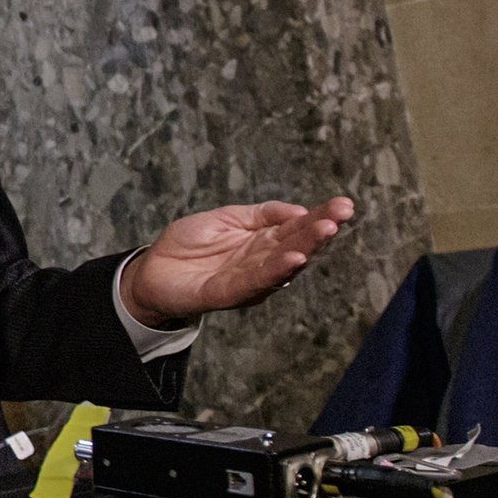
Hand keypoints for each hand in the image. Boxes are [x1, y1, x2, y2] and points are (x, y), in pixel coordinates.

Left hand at [118, 198, 355, 325]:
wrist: (153, 270)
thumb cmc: (189, 244)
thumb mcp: (227, 218)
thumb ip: (261, 214)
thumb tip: (299, 210)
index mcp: (264, 240)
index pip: (298, 227)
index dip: (321, 216)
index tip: (344, 204)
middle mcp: (264, 261)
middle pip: (298, 244)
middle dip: (321, 229)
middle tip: (342, 214)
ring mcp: (250, 279)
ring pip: (284, 264)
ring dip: (306, 248)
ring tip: (325, 231)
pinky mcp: (230, 293)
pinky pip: (257, 282)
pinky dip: (276, 271)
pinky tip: (294, 258)